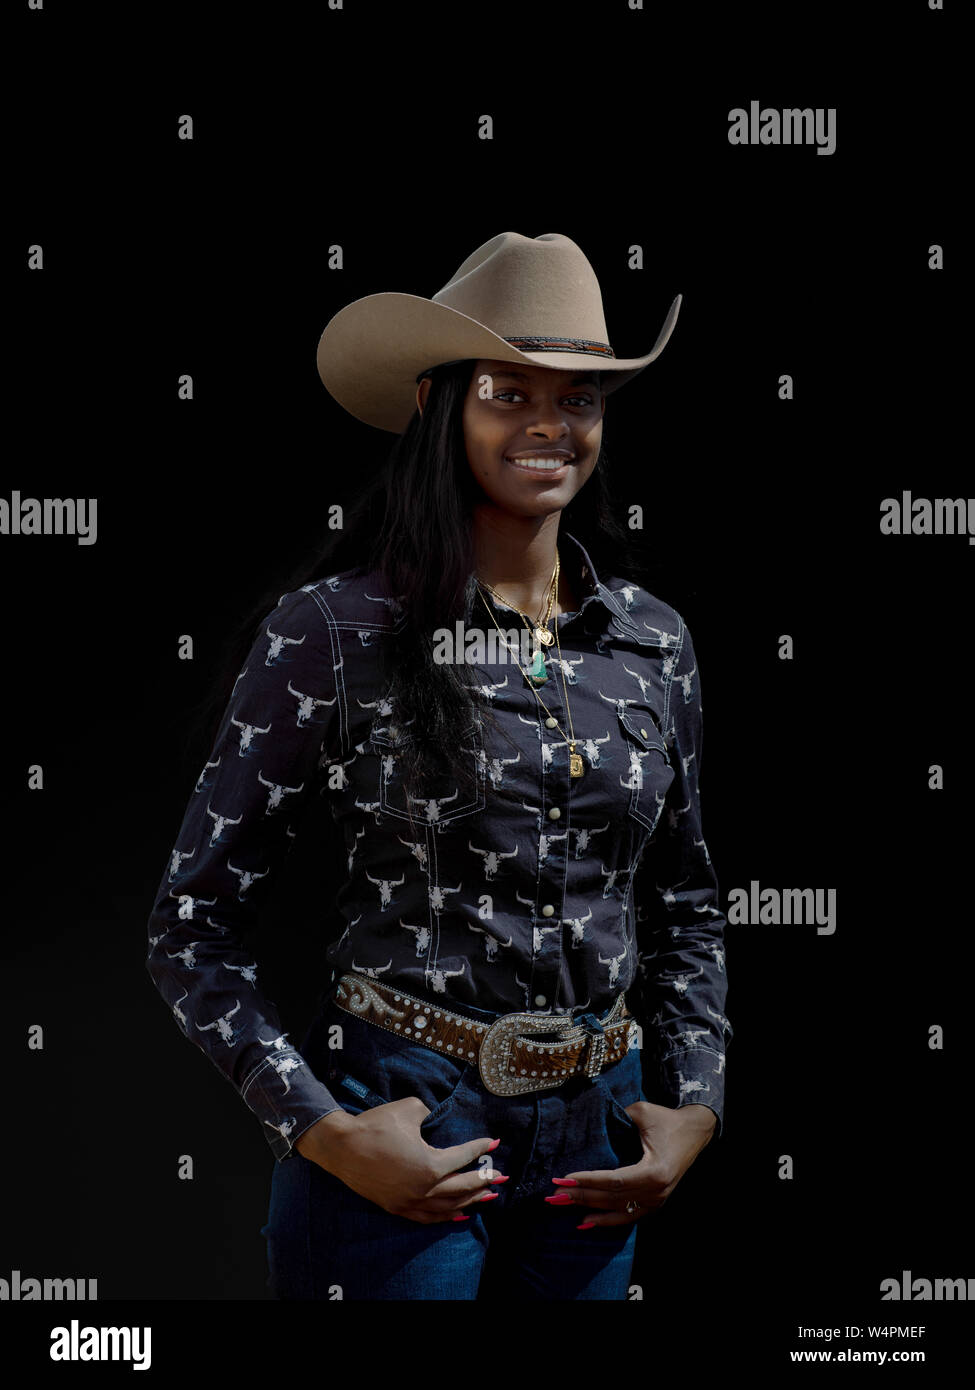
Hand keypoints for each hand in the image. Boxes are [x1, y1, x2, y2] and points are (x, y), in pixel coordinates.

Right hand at [295, 1097, 506, 1223]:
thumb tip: (435, 1117)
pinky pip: (428, 1217)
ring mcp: (410, 1201)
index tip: (494, 1143)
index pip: (462, 1157)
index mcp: (429, 1164)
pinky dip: (447, 1217)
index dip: (480, 1148)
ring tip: (488, 1197)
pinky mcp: (397, 1207)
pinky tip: (460, 1214)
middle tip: (503, 1178)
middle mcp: (423, 1188)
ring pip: (448, 1207)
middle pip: (462, 1188)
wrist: (342, 1147)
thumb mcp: (409, 1109)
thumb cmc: (375, 1125)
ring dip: (470, 1202)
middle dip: (485, 1182)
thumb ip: (429, 1112)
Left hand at [545, 1100, 716, 1228]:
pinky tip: (587, 1222)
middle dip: (581, 1195)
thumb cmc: (666, 1120)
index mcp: (654, 1171)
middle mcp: (656, 1191)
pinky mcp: (655, 1202)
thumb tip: (588, 1122)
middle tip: (554, 1195)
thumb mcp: (641, 1112)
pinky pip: (628, 1216)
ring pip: (618, 1209)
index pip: (614, 1180)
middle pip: (612, 1198)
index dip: (588, 1180)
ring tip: (564, 1206)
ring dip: (589, 1208)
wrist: (693, 1131)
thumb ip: (616, 1118)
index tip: (563, 1179)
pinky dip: (607, 1220)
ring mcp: (657, 1200)